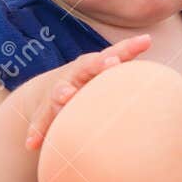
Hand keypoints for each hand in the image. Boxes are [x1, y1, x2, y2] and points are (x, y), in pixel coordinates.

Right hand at [22, 34, 152, 149]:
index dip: (119, 54)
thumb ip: (127, 54)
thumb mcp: (106, 66)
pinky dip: (37, 131)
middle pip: (84, 69)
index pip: (108, 56)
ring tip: (66, 97)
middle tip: (109, 65)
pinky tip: (32, 143)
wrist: (55, 89)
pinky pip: (41, 121)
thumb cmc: (92, 77)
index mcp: (93, 65)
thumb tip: (149, 38)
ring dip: (63, 94)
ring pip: (59, 93)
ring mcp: (58, 92)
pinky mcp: (45, 111)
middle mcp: (75, 75)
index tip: (126, 55)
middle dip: (97, 66)